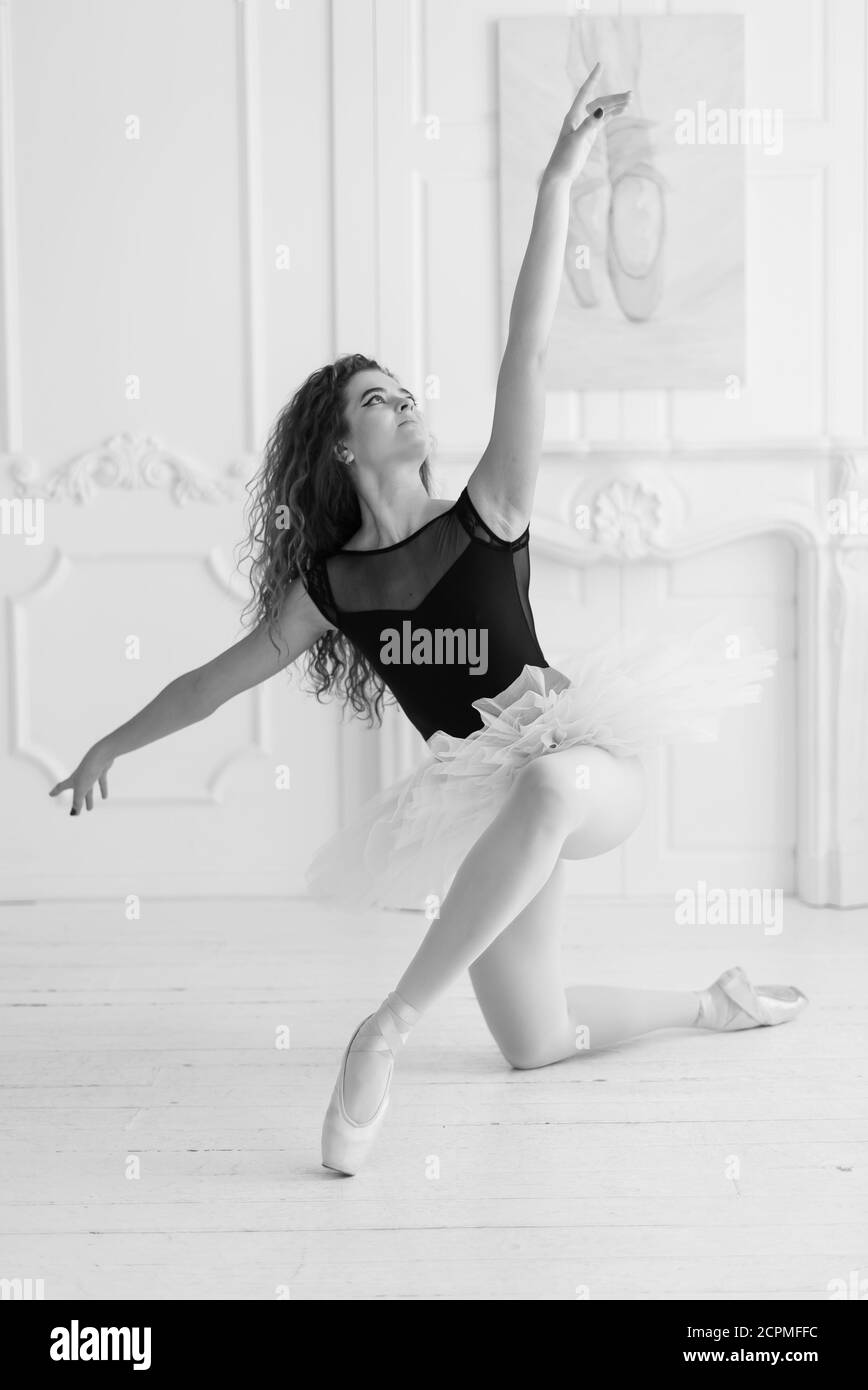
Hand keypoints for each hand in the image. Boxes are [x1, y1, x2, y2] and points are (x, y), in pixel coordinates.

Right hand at [49, 741, 114, 814]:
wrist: (101, 755)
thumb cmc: (89, 771)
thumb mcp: (81, 789)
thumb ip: (77, 802)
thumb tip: (74, 813)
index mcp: (73, 779)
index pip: (62, 786)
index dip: (56, 791)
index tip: (50, 794)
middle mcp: (80, 776)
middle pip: (77, 791)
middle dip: (77, 801)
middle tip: (76, 810)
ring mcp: (90, 773)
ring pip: (89, 788)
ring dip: (89, 798)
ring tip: (90, 809)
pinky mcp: (100, 770)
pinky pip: (100, 782)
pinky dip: (102, 790)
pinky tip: (105, 797)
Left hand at [542, 63, 630, 185]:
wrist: (560, 175)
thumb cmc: (565, 158)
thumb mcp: (578, 141)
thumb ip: (589, 125)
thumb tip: (600, 110)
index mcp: (573, 116)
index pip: (584, 92)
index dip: (593, 78)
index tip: (600, 64)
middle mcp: (578, 118)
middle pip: (599, 102)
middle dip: (614, 98)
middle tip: (630, 96)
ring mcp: (584, 126)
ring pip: (602, 111)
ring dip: (615, 106)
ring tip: (630, 101)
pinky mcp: (589, 135)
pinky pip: (602, 121)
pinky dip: (612, 115)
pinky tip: (622, 111)